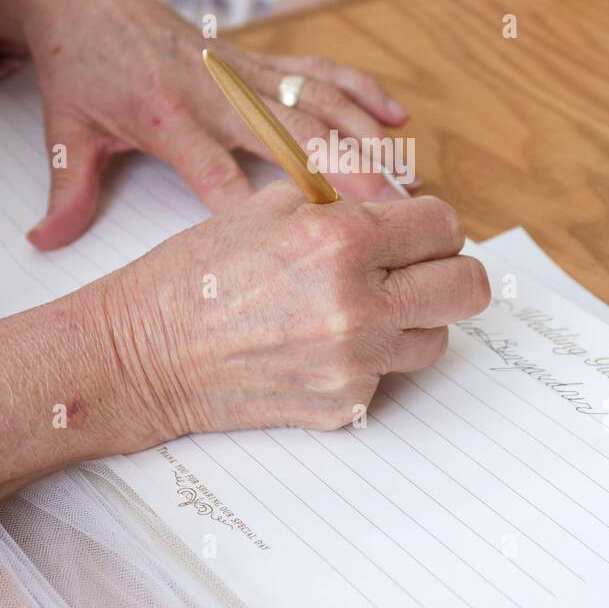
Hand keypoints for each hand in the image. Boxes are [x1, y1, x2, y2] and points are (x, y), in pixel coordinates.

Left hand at [0, 0, 409, 249]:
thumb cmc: (80, 67)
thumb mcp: (64, 131)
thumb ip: (65, 193)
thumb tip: (43, 245)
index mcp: (166, 116)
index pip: (214, 172)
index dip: (251, 209)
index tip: (292, 247)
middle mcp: (215, 91)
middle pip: (290, 136)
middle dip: (342, 174)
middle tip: (388, 215)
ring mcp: (242, 72)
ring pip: (316, 102)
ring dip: (365, 138)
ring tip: (408, 179)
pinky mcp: (256, 58)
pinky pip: (316, 70)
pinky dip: (358, 88)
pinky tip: (396, 117)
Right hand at [0, 187, 489, 510]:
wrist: (141, 354)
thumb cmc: (193, 275)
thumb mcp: (267, 207)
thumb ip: (345, 200)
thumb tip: (403, 203)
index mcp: (340, 239)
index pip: (445, 224)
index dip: (432, 222)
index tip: (416, 229)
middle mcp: (357, 304)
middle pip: (467, 289)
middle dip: (448, 271)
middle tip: (417, 268)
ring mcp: (352, 363)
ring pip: (435, 339)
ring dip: (412, 319)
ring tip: (361, 307)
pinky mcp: (341, 407)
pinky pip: (388, 378)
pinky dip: (368, 360)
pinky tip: (319, 344)